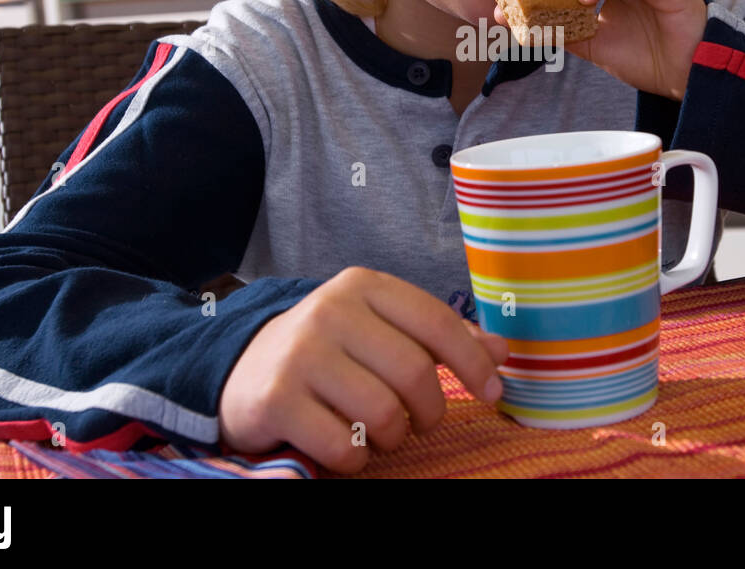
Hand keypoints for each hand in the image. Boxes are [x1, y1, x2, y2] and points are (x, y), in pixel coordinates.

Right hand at [218, 267, 508, 474]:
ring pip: (384, 413)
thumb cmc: (330, 351)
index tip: (492, 393)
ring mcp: (300, 354)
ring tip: (380, 432)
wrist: (242, 369)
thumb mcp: (381, 329)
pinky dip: (356, 458)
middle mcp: (329, 311)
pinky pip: (345, 446)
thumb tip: (501, 350)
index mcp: (363, 286)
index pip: (436, 322)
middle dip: (430, 411)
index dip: (473, 363)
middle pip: (414, 374)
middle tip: (420, 422)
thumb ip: (440, 337)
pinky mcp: (276, 399)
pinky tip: (347, 445)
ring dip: (393, 437)